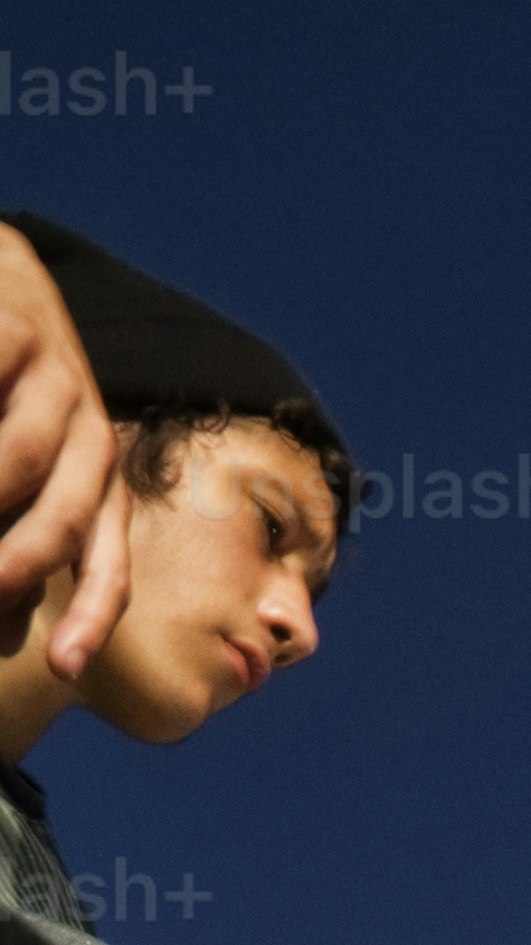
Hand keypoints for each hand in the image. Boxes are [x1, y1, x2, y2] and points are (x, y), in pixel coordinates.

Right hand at [0, 227, 131, 681]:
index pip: (107, 561)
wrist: (5, 278)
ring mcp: (55, 379)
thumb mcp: (18, 474)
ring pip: (22, 457)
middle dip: (17, 564)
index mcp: (99, 483)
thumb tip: (8, 639)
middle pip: (65, 515)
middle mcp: (90, 436)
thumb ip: (16, 550)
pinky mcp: (14, 327)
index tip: (64, 667)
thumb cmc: (3, 399)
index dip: (91, 615)